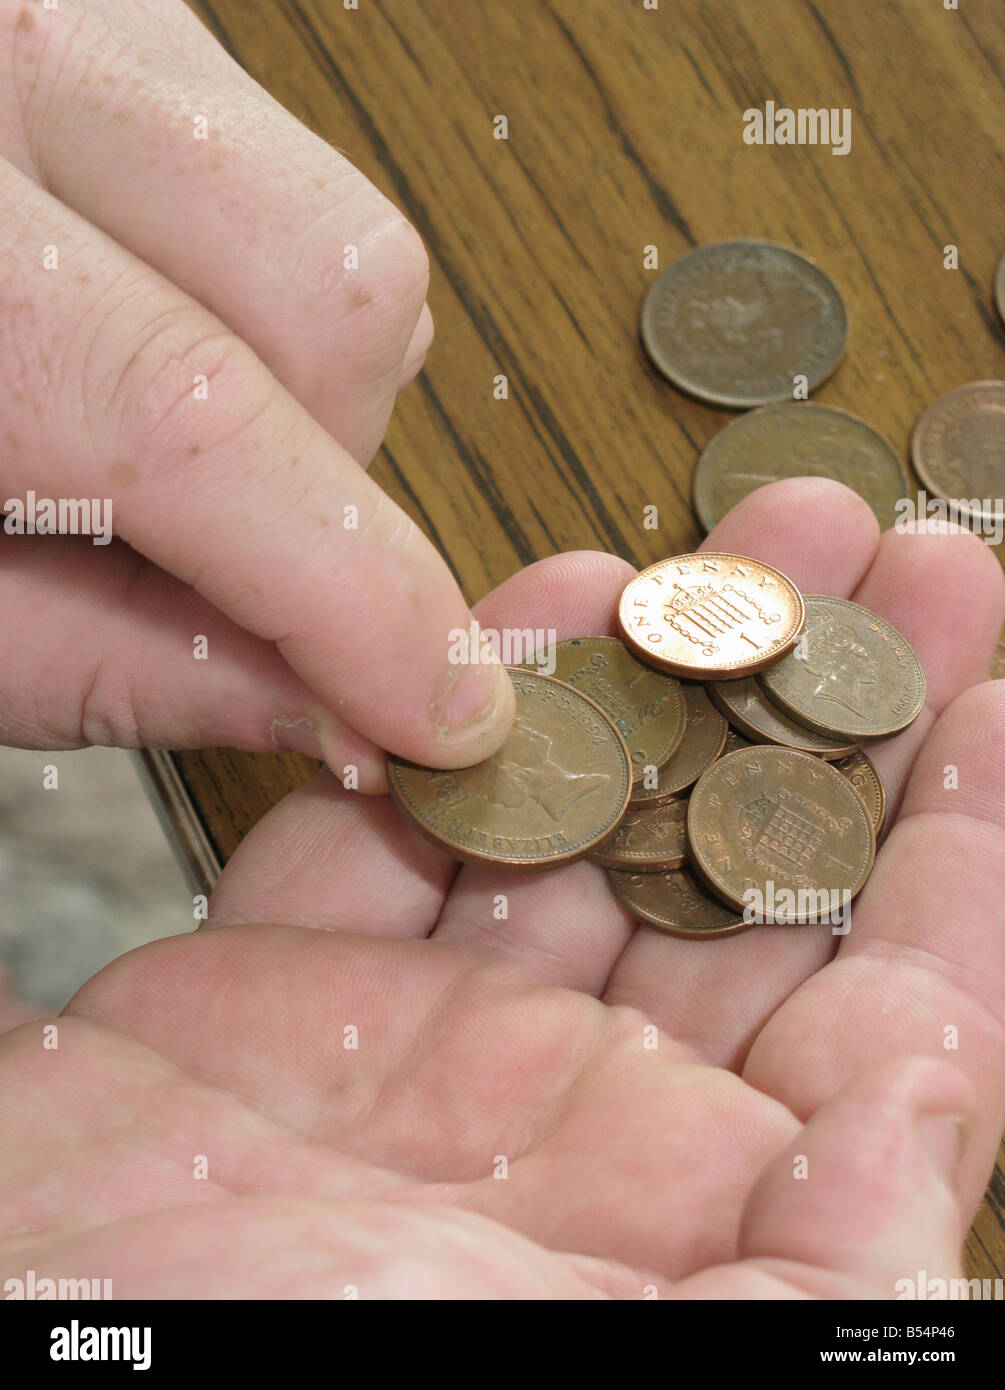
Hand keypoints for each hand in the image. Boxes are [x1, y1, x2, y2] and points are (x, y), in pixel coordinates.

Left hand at [0, 0, 512, 783]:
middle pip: (334, 289)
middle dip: (333, 472)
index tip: (438, 705)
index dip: (350, 595)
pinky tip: (153, 348)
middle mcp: (7, 56)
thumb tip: (319, 707)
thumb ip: (94, 660)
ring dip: (307, 391)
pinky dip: (263, 311)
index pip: (191, 419)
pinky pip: (285, 183)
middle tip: (232, 551)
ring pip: (339, 232)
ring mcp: (82, 10)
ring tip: (166, 444)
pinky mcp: (125, 17)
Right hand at [1, 479, 1002, 1297]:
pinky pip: (404, 813)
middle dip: (830, 705)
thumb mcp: (622, 1370)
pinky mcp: (287, 985)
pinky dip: (474, 707)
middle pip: (750, 873)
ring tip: (742, 553)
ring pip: (590, 815)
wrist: (11, 1362)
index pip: (885, 998)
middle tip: (887, 561)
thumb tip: (931, 1110)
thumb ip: (816, 1274)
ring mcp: (431, 1040)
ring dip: (668, 678)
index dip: (953, 835)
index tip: (985, 685)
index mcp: (692, 1214)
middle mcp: (577, 1118)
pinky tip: (547, 616)